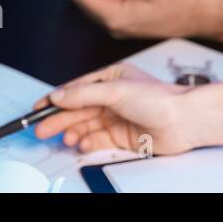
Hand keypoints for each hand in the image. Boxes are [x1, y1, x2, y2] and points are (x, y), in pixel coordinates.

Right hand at [33, 62, 222, 155]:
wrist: (184, 121)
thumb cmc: (160, 98)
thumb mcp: (116, 89)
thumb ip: (84, 94)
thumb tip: (59, 95)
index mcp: (111, 78)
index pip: (76, 88)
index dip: (56, 98)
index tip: (38, 108)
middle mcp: (113, 97)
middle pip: (78, 109)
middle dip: (59, 119)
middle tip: (42, 129)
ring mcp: (117, 117)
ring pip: (86, 126)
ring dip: (73, 132)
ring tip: (64, 138)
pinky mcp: (122, 136)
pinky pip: (97, 140)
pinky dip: (87, 143)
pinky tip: (82, 144)